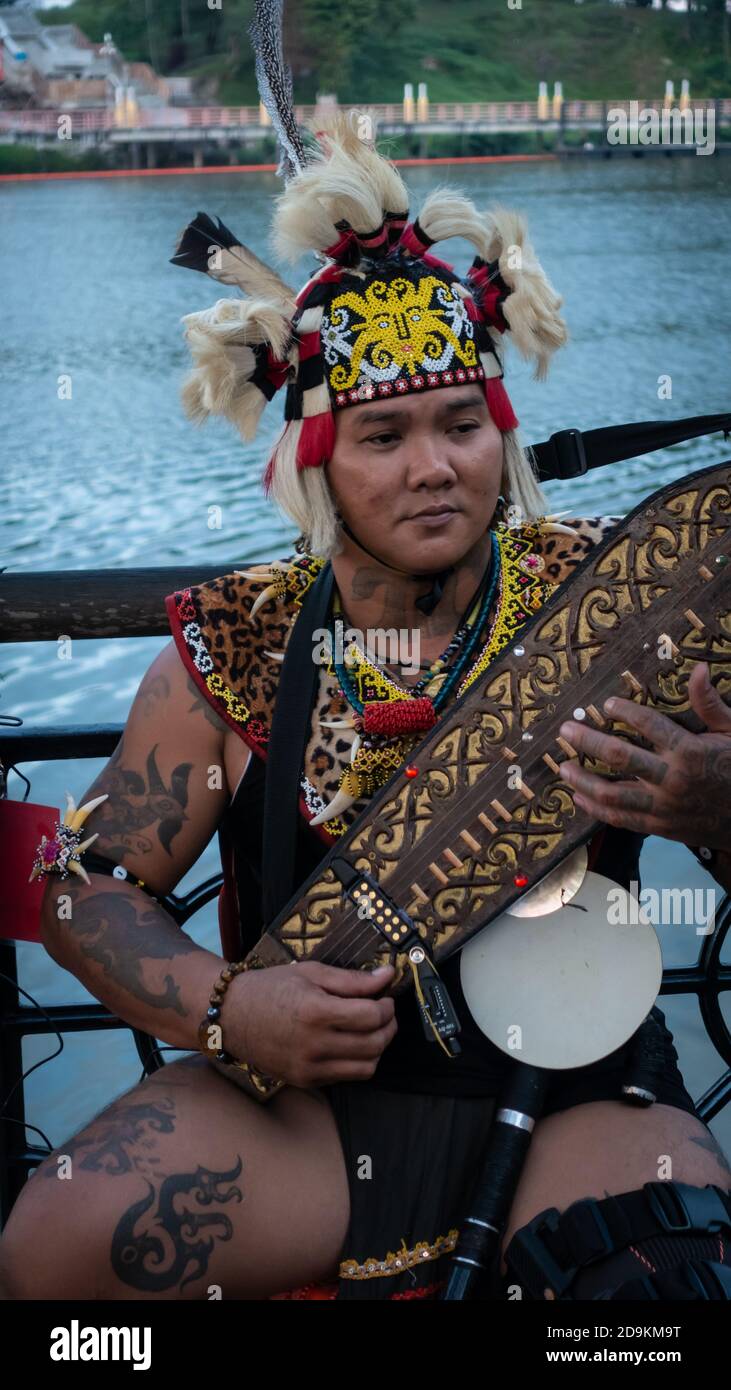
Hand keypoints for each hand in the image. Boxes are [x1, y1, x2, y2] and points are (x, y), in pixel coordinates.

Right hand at [224, 960, 397, 1088]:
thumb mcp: (311, 973)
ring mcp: (309, 1068)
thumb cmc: (271, 988)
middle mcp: (314, 1045)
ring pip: (366, 1067)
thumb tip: (388, 976)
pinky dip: (357, 1061)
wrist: (231, 1016)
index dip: (387, 1006)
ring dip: (378, 1048)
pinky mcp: (305, 1080)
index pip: (371, 1016)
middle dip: (388, 1026)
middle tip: (384, 1011)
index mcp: (316, 1012)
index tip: (385, 996)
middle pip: (374, 1044)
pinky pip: (346, 1076)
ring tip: (370, 1028)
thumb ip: (352, 979)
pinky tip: (349, 1042)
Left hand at [557, 663, 730, 849]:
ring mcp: (663, 807)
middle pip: (619, 757)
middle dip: (588, 741)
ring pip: (612, 794)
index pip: (649, 725)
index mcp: (690, 752)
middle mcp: (672, 779)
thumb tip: (697, 670)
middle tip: (567, 730)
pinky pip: (620, 820)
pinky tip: (580, 799)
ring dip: (583, 780)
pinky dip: (596, 810)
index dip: (625, 711)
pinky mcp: (659, 828)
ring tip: (564, 767)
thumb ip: (710, 704)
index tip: (606, 704)